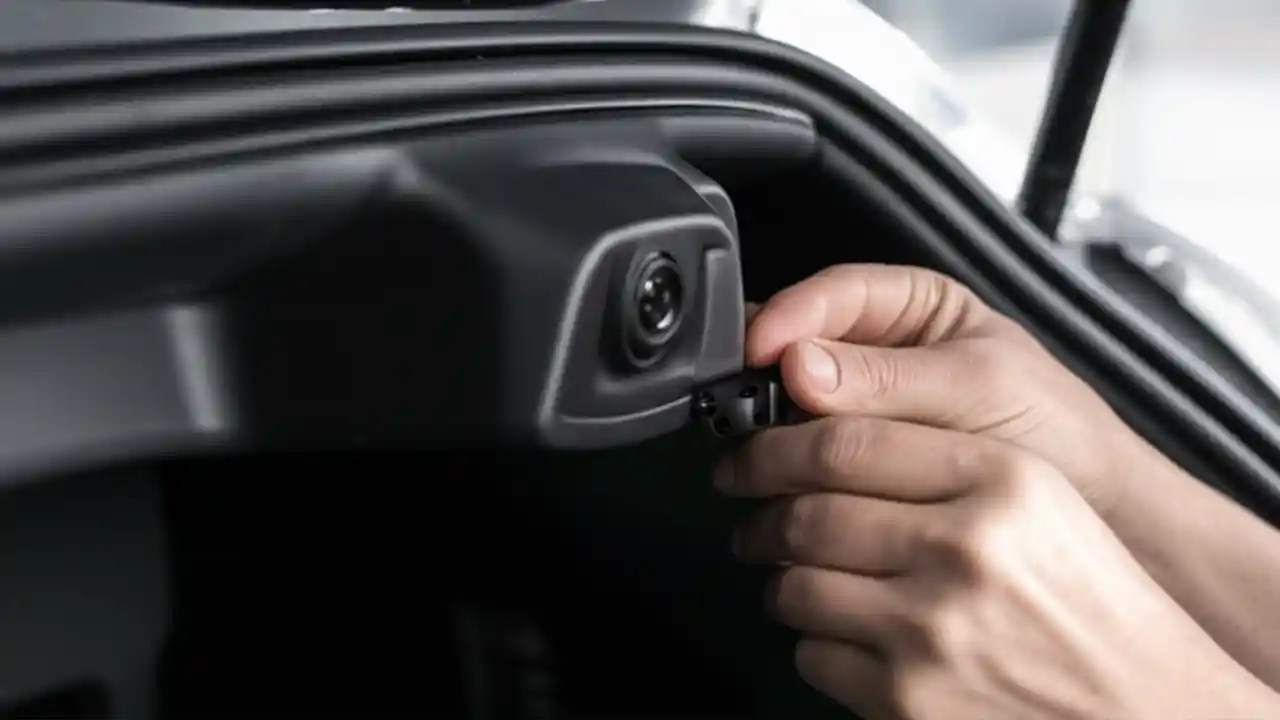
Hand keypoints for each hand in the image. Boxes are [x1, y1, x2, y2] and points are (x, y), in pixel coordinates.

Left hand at [716, 417, 1277, 718]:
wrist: (1146, 709)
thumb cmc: (1090, 605)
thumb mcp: (1039, 497)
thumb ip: (939, 455)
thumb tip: (819, 434)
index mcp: (1001, 480)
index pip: (844, 442)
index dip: (775, 445)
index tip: (752, 451)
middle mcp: (965, 548)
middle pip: (806, 511)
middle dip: (758, 511)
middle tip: (750, 511)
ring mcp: (931, 629)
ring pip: (794, 585)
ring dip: (777, 579)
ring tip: (791, 573)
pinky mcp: (907, 699)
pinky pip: (812, 655)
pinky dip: (811, 642)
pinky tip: (845, 633)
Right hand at [745, 264, 1164, 516]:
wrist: (1093, 517)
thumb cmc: (1056, 435)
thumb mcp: (979, 389)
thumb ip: (891, 379)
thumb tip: (800, 364)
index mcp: (910, 308)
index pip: (833, 294)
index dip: (789, 316)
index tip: (759, 350)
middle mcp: (874, 354)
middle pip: (794, 348)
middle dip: (766, 378)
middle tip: (744, 411)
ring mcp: (858, 412)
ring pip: (787, 406)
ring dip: (768, 429)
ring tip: (755, 456)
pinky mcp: (850, 467)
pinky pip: (801, 456)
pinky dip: (785, 470)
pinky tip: (779, 484)